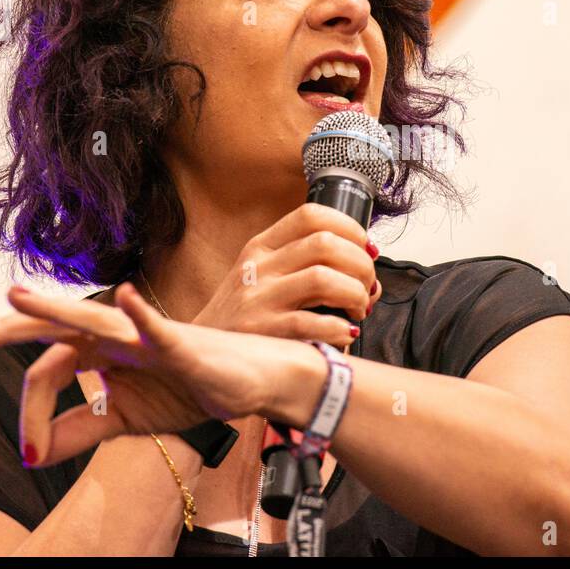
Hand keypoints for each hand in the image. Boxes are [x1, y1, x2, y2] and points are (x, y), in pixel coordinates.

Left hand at [0, 282, 273, 466]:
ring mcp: (146, 334)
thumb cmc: (188, 388)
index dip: (35, 414)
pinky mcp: (181, 342)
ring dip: (55, 309)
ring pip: (94, 319)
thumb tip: (29, 455)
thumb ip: (78, 428)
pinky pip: (158, 326)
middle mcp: (115, 336)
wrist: (247, 382)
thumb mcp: (124, 418)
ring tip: (16, 297)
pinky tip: (124, 297)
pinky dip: (140, 313)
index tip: (33, 451)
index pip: (49, 372)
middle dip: (10, 330)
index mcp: (98, 352)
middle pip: (55, 329)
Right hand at [190, 202, 382, 349]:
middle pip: (325, 244)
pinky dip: (338, 328)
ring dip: (354, 294)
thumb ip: (305, 265)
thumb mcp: (262, 276)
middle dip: (360, 265)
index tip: (366, 248)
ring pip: (323, 278)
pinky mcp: (261, 332)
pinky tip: (344, 333)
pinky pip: (311, 322)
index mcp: (262, 247)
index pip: (310, 215)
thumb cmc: (244, 316)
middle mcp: (258, 267)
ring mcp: (257, 299)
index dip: (350, 228)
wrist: (202, 353)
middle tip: (367, 286)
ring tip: (358, 310)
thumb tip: (366, 272)